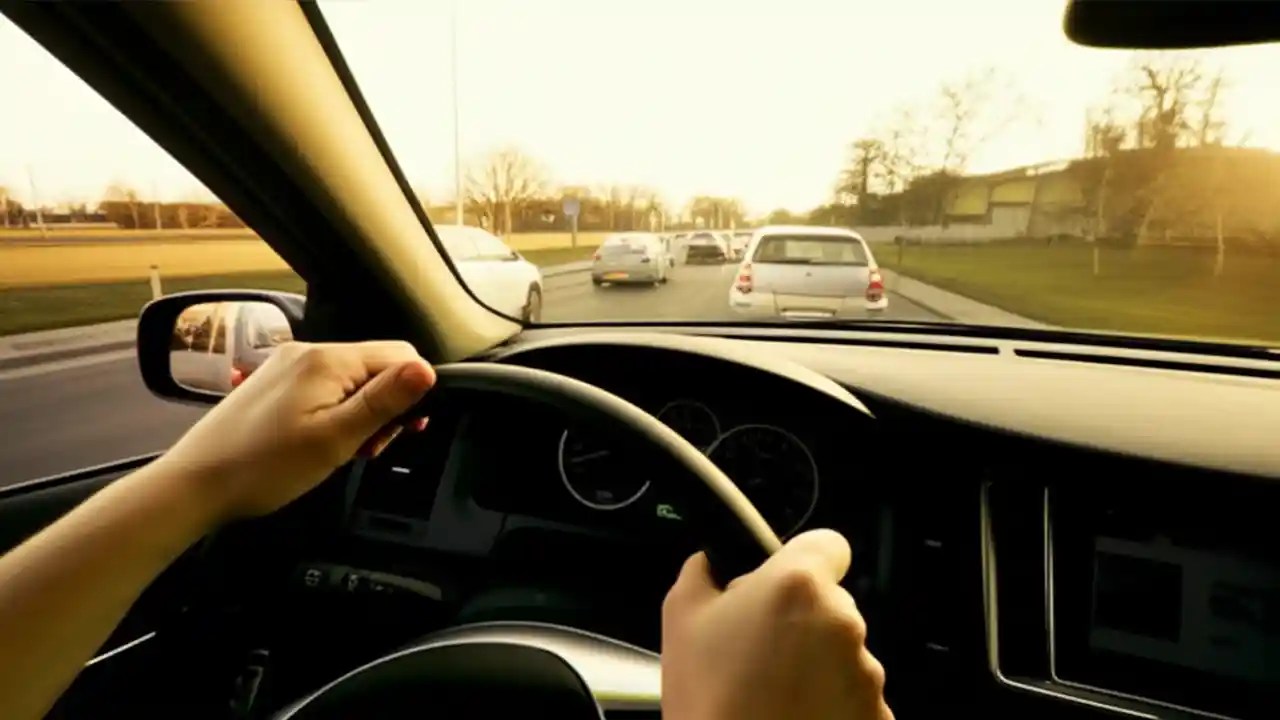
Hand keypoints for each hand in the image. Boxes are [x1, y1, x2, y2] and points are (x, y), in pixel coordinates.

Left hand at [154, 341, 434, 521]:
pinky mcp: (276, 383)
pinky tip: (321, 442)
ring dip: (361, 414)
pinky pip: (325, 387)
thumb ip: (384, 401)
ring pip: (352, 379)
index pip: (400, 355)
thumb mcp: (335, 439)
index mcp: (327, 359)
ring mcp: (288, 366)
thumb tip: (427, 369)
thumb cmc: (262, 467)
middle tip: (368, 448)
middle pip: (377, 366)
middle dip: (385, 406)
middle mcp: (307, 351)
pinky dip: (336, 413)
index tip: (403, 431)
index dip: (412, 394)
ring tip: (342, 450)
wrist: (195, 484)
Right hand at [661, 529, 891, 719]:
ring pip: (843, 651)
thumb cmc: (709, 702)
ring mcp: (865, 673)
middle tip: (761, 651)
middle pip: (831, 603)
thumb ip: (704, 572)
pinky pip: (854, 695)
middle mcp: (843, 622)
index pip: (828, 544)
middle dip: (802, 620)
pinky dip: (832, 703)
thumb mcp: (680, 619)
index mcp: (798, 585)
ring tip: (774, 692)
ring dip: (818, 664)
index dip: (803, 561)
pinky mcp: (876, 714)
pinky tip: (794, 714)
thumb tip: (714, 562)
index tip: (784, 585)